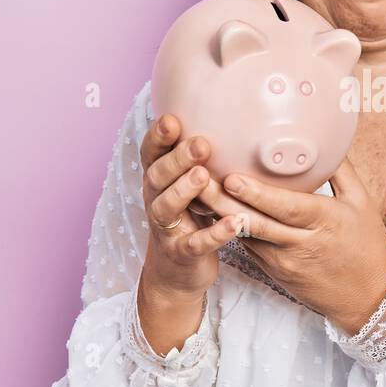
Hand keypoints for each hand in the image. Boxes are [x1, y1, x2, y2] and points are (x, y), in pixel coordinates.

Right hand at [139, 114, 244, 305]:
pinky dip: (214, 234)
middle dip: (177, 159)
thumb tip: (222, 113)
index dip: (157, 137)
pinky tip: (234, 223)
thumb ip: (195, 159)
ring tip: (204, 176)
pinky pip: (195, 244)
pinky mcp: (182, 254)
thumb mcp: (189, 186)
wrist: (177, 273)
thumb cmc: (189, 218)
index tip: (172, 119)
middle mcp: (156, 201)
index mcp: (158, 182)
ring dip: (185, 190)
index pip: (151, 155)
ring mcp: (167, 229)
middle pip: (158, 176)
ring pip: (167, 207)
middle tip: (200, 144)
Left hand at [196, 157, 385, 333]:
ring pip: (245, 236)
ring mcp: (283, 261)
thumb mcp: (362, 203)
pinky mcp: (273, 272)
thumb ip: (340, 170)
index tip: (231, 178)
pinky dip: (228, 228)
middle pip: (255, 223)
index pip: (285, 208)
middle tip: (195, 179)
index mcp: (325, 221)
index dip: (257, 195)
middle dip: (222, 202)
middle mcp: (300, 243)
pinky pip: (248, 246)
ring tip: (194, 190)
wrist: (368, 296)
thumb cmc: (367, 245)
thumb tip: (324, 139)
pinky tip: (211, 210)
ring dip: (219, 215)